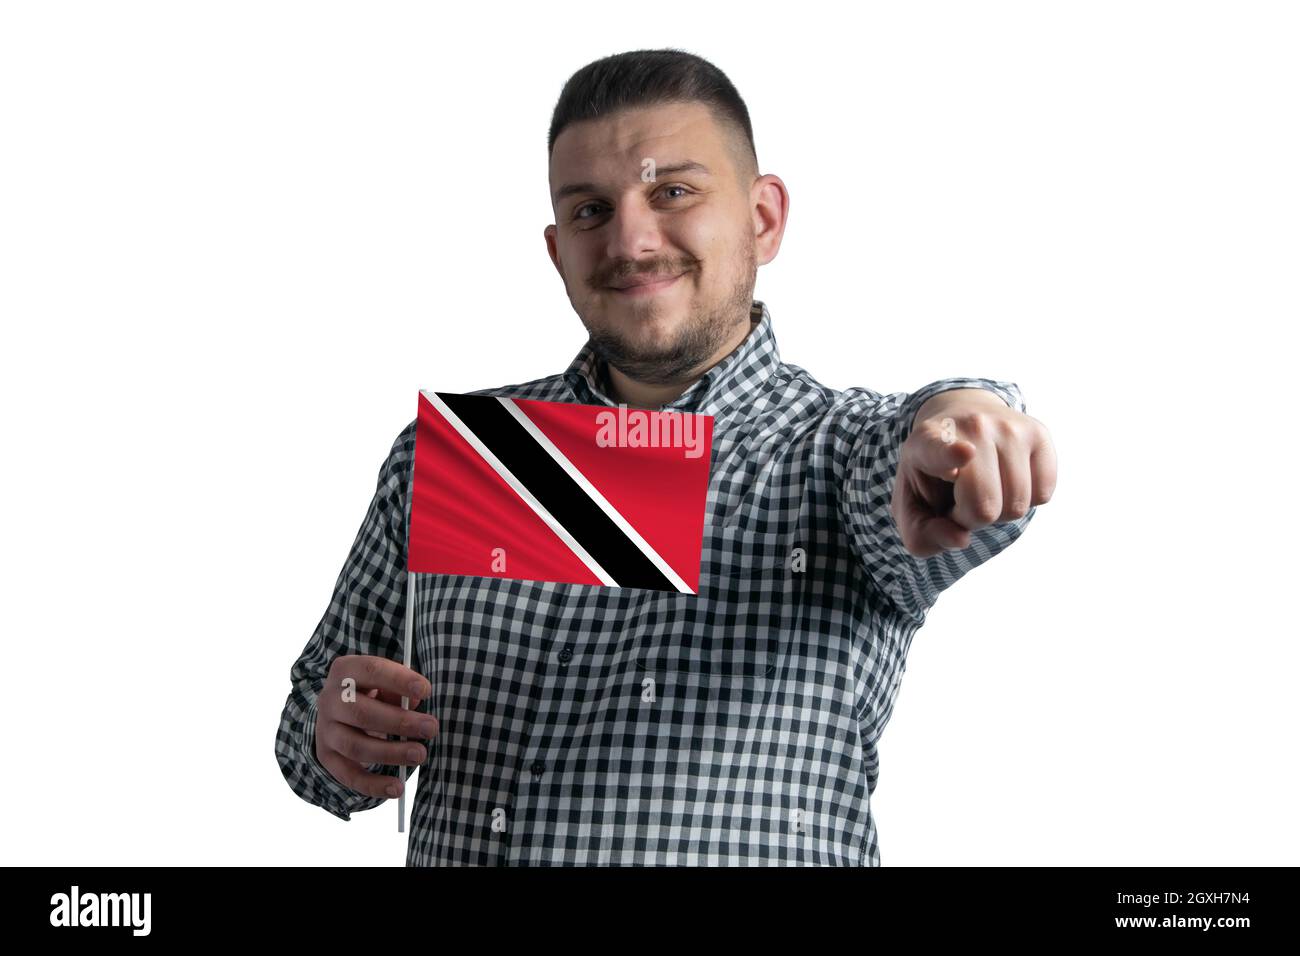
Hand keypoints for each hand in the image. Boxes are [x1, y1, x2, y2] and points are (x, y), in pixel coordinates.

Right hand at [314, 655, 438, 798]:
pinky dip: (373, 785)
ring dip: (391, 753)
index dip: (399, 680)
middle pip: (362, 712)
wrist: (339, 708)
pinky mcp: (327, 756)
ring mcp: (325, 730)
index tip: (427, 690)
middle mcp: (330, 699)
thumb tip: (416, 701)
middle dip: (400, 722)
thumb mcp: (386, 681)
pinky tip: (396, 788)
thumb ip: (400, 688)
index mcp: (346, 670)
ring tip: (420, 754)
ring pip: (356, 746)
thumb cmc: (374, 691)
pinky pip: (348, 775)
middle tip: (431, 728)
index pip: (371, 671)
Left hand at [891, 391, 1055, 557]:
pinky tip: (1006, 481)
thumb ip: (923, 535)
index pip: (941, 450)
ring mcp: (1008, 426)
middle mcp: (971, 426)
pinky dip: (1025, 501)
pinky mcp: (1039, 433)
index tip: (965, 453)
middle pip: (985, 505)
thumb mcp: (912, 507)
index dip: (951, 455)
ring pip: (1017, 505)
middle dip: (972, 519)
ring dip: (999, 512)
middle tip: (960, 500)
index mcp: (926, 443)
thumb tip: (961, 539)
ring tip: (982, 488)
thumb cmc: (932, 476)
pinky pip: (1043, 494)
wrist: (960, 421)